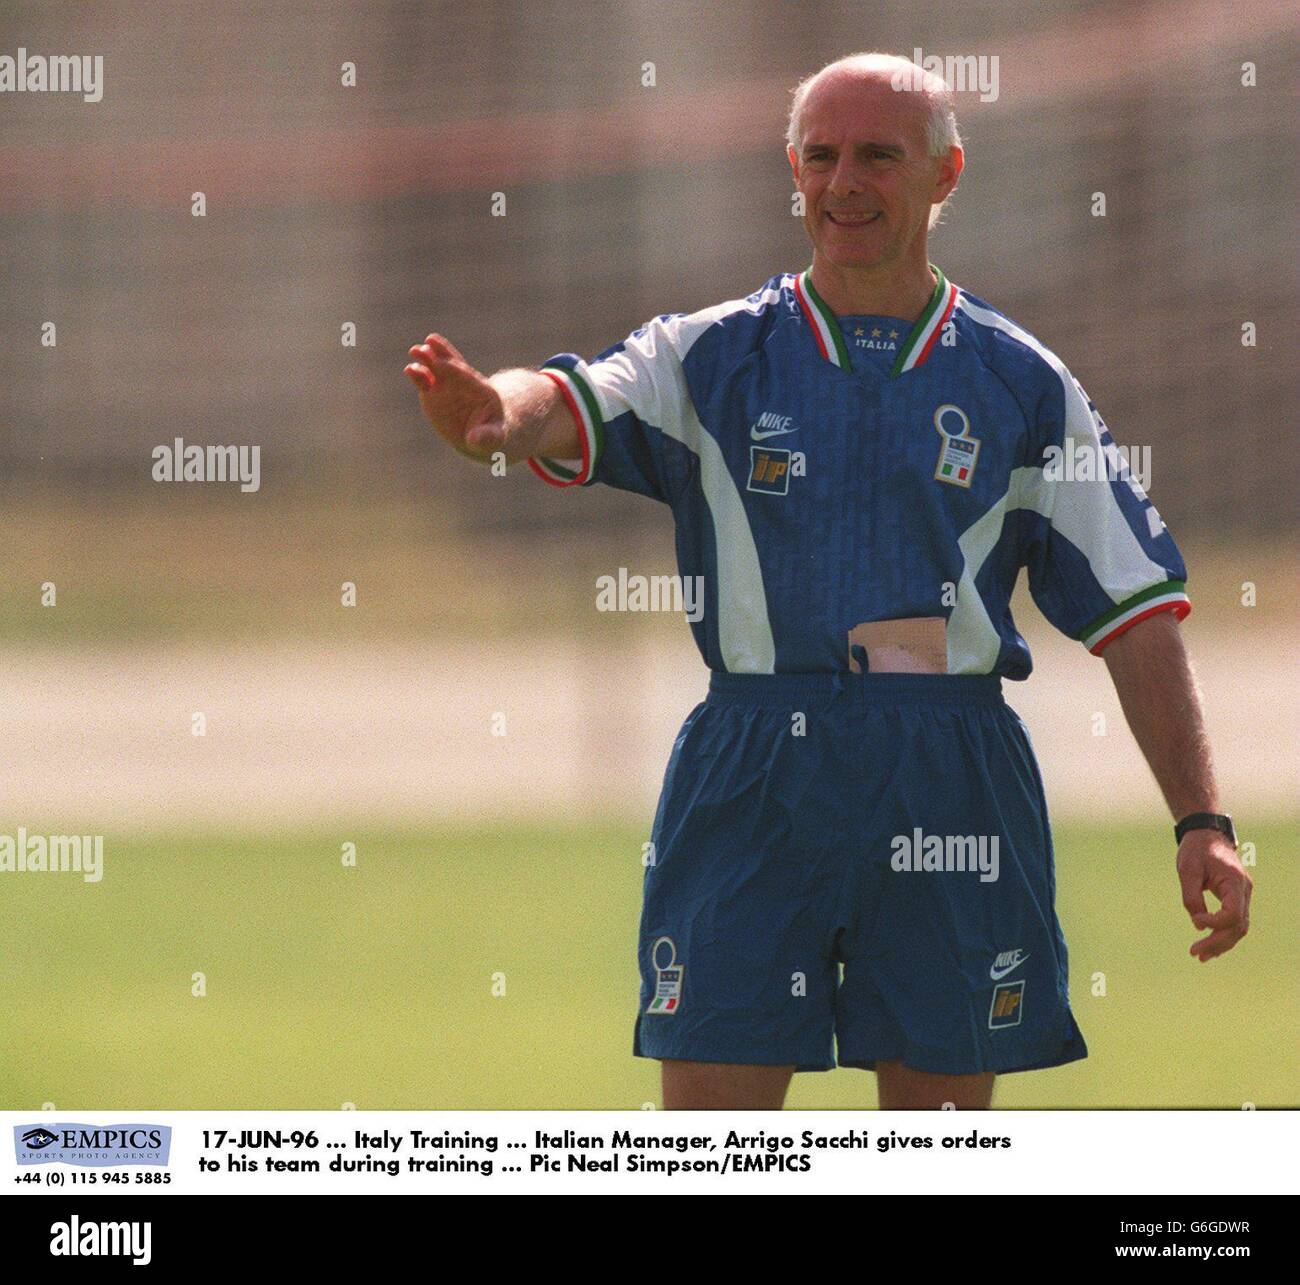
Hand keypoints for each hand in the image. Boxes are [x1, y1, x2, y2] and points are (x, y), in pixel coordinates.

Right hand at [404, 334, 506, 459]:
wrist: (478, 435)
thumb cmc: (490, 434)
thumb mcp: (495, 437)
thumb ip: (487, 436)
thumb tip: (473, 439)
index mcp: (481, 389)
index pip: (467, 376)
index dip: (455, 370)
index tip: (444, 364)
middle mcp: (462, 383)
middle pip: (451, 364)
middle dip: (441, 354)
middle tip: (429, 344)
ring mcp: (445, 386)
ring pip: (435, 368)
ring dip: (426, 359)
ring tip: (415, 351)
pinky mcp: (431, 393)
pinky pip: (423, 381)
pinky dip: (416, 375)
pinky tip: (409, 370)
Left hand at [1176, 829, 1251, 960]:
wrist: (1206, 835)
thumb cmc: (1196, 849)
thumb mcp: (1187, 870)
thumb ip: (1192, 897)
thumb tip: (1198, 924)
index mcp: (1234, 882)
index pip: (1233, 913)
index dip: (1215, 923)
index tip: (1196, 920)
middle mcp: (1244, 891)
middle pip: (1238, 926)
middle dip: (1217, 942)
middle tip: (1195, 954)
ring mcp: (1243, 895)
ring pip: (1239, 927)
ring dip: (1221, 944)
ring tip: (1201, 956)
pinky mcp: (1236, 898)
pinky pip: (1234, 921)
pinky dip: (1223, 935)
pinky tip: (1210, 947)